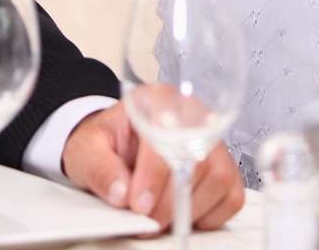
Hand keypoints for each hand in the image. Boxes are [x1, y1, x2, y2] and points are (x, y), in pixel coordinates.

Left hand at [60, 102, 242, 230]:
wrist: (114, 146)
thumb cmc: (105, 142)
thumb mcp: (87, 148)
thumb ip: (100, 168)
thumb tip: (121, 192)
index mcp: (156, 99)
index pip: (168, 134)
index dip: (154, 175)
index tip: (138, 204)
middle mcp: (190, 115)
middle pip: (198, 159)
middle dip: (169, 200)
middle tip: (145, 219)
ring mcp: (210, 140)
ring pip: (219, 178)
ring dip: (188, 209)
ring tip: (159, 217)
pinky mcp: (223, 166)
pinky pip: (231, 195)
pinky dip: (210, 215)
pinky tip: (184, 213)